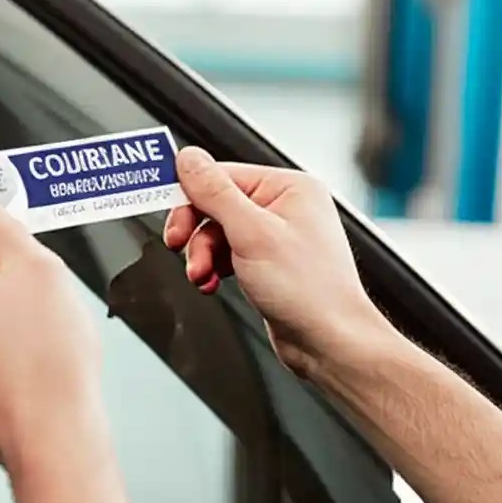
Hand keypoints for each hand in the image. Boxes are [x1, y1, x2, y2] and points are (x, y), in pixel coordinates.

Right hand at [164, 147, 402, 377]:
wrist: (330, 343)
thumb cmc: (310, 290)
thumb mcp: (252, 233)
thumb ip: (215, 193)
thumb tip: (189, 159)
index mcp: (289, 187)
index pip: (222, 176)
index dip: (191, 197)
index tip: (171, 217)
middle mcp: (285, 207)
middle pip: (216, 205)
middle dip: (196, 233)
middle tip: (180, 247)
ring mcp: (276, 236)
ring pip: (218, 233)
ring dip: (202, 255)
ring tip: (203, 276)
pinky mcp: (268, 263)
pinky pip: (228, 255)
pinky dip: (214, 268)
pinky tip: (213, 283)